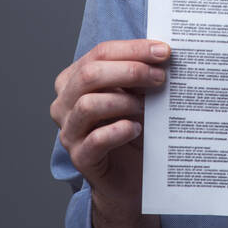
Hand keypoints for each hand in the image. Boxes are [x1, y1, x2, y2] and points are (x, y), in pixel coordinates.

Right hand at [51, 38, 171, 214]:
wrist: (132, 177)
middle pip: (90, 74)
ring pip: (87, 105)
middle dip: (130, 71)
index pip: (100, 53)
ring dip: (123, 101)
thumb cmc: (133, 129)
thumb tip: (162, 54)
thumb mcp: (137, 95)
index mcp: (74, 80)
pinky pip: (96, 139)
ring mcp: (69, 131)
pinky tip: (137, 129)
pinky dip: (119, 131)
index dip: (133, 49)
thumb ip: (141, 74)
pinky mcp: (81, 158)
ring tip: (147, 107)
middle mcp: (64, 103)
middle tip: (160, 77)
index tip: (163, 51)